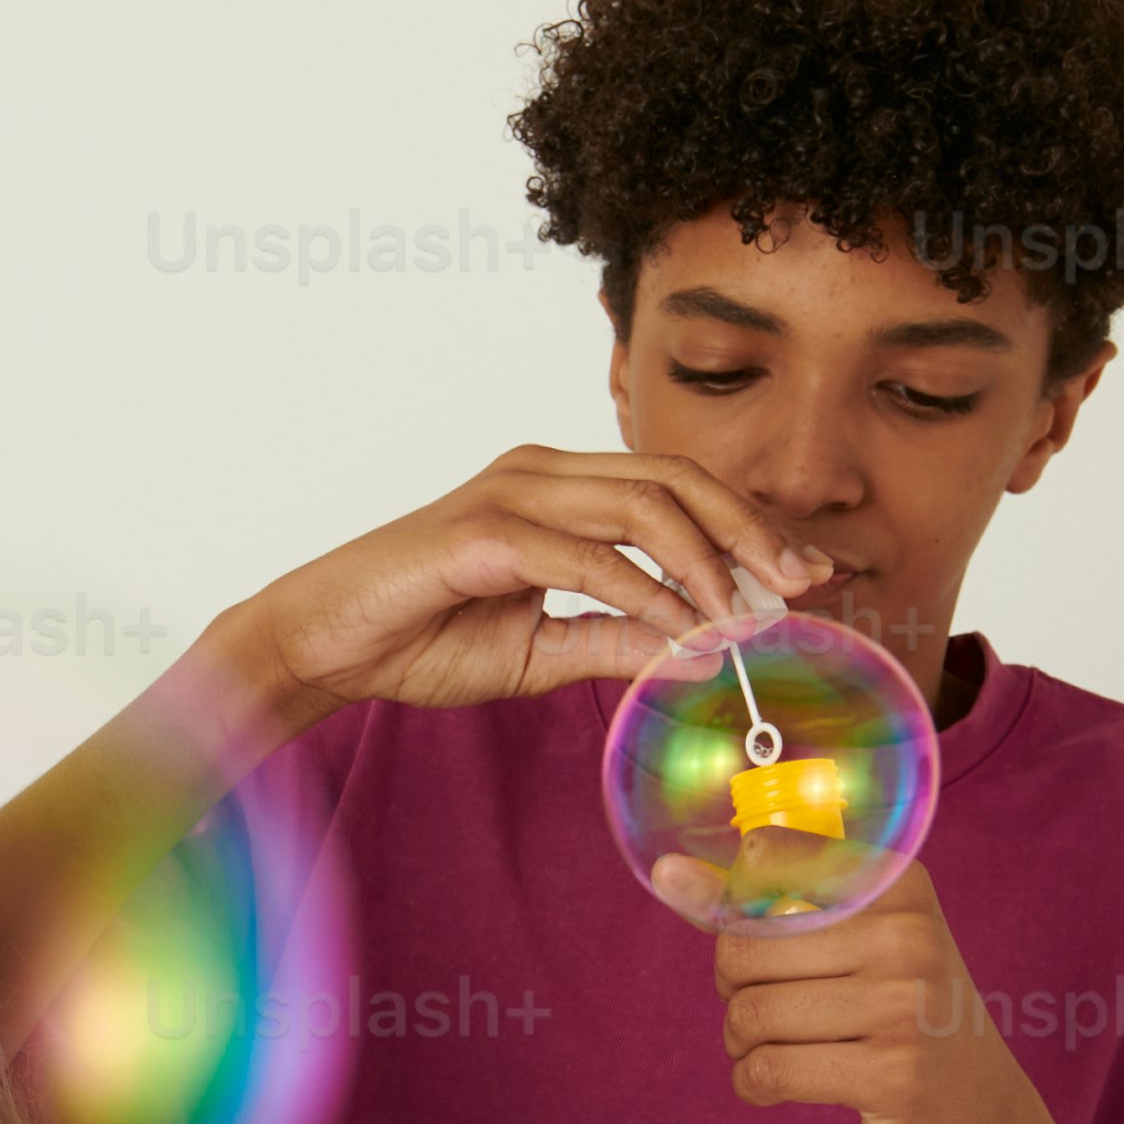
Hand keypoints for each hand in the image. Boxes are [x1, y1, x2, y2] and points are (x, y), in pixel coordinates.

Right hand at [233, 446, 833, 725]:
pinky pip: (586, 554)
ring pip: (641, 504)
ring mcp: (512, 491)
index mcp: (557, 489)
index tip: (802, 574)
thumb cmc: (417, 640)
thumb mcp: (539, 652)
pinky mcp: (483, 529)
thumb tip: (697, 653)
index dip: (746, 526)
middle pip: (675, 477)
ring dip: (706, 560)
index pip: (674, 488)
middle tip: (802, 582)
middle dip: (749, 529)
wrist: (321, 643)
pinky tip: (678, 625)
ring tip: (747, 614)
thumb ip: (615, 640)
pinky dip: (643, 589)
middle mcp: (541, 471)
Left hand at [671, 858, 1042, 1123]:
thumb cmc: (897, 1019)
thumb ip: (758, 907)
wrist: (979, 1114)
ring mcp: (905, 1006)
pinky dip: (752, 1084)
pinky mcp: (891, 1076)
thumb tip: (667, 872)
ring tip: (774, 1050)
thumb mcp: (855, 945)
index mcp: (898, 883)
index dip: (734, 910)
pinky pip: (769, 1072)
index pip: (764, 857)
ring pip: (751, 1014)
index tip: (760, 943)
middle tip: (767, 1011)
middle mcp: (908, 934)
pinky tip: (774, 1085)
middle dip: (733, 990)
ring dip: (741, 1043)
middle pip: (741, 947)